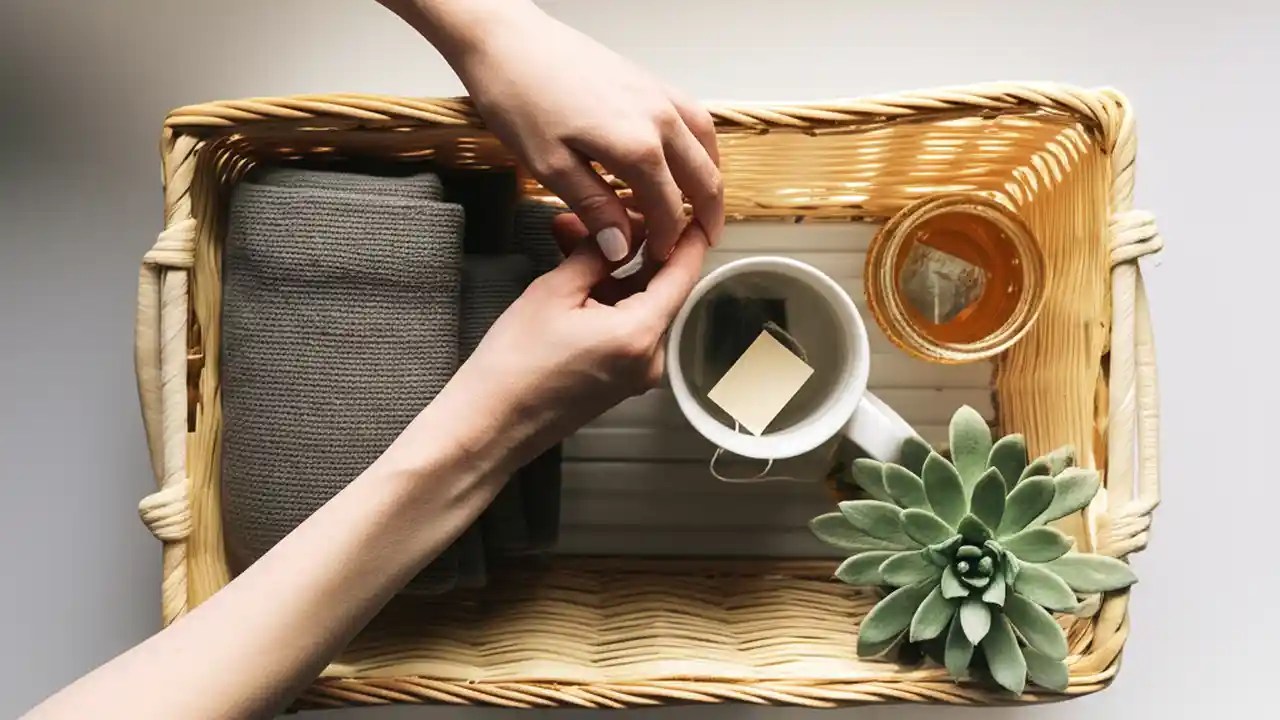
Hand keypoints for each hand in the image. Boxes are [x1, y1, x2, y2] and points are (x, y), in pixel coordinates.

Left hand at [406, 0, 723, 262]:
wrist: (507, 39)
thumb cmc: (519, 98)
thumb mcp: (549, 165)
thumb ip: (593, 207)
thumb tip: (621, 248)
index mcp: (637, 147)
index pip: (669, 208)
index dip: (665, 240)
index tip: (654, 259)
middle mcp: (660, 118)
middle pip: (702, 177)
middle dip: (705, 216)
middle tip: (699, 245)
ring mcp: (659, 94)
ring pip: (705, 145)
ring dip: (709, 179)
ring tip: (702, 207)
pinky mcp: (649, 80)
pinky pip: (693, 118)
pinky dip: (700, 146)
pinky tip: (687, 158)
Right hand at [433, 219, 709, 469]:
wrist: (489, 426)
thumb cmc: (515, 364)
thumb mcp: (554, 292)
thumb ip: (595, 254)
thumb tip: (618, 228)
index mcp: (641, 334)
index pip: (682, 273)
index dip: (687, 235)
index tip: (690, 206)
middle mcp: (651, 358)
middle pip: (661, 287)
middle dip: (634, 246)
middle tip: (608, 210)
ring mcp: (637, 373)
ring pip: (640, 305)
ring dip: (615, 271)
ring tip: (575, 237)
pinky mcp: (620, 380)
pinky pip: (626, 327)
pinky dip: (609, 299)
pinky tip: (581, 274)